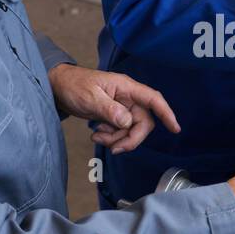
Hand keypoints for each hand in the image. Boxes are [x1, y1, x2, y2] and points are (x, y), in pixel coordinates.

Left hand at [46, 65, 178, 154]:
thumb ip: (110, 110)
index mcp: (126, 88)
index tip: (175, 128)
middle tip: (115, 148)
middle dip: (131, 138)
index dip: (166, 113)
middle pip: (143, 122)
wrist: (59, 87)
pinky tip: (97, 134)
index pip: (153, 100)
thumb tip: (127, 121)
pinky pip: (121, 131)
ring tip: (98, 137)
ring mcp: (121, 107)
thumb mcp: (90, 98)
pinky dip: (111, 137)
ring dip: (117, 139)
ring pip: (131, 130)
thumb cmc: (74, 85)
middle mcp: (127, 97)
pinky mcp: (114, 115)